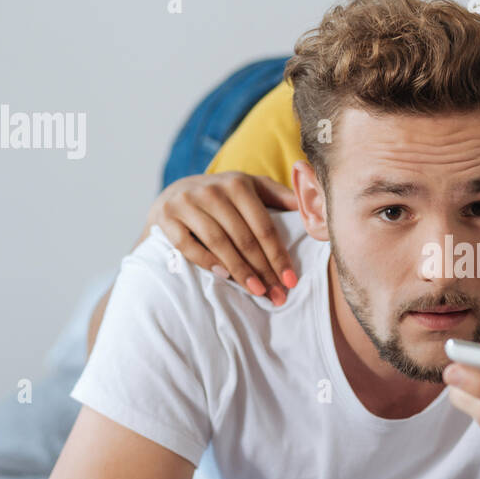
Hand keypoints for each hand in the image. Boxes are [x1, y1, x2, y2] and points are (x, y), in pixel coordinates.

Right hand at [145, 171, 298, 303]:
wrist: (176, 193)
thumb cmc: (223, 196)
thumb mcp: (251, 188)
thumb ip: (280, 196)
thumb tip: (313, 208)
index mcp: (238, 183)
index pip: (264, 226)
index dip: (278, 255)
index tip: (291, 280)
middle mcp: (212, 190)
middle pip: (244, 238)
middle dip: (264, 270)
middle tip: (278, 295)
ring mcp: (186, 203)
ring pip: (219, 243)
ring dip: (240, 271)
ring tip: (257, 291)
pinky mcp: (166, 217)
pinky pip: (189, 246)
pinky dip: (208, 263)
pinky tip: (225, 277)